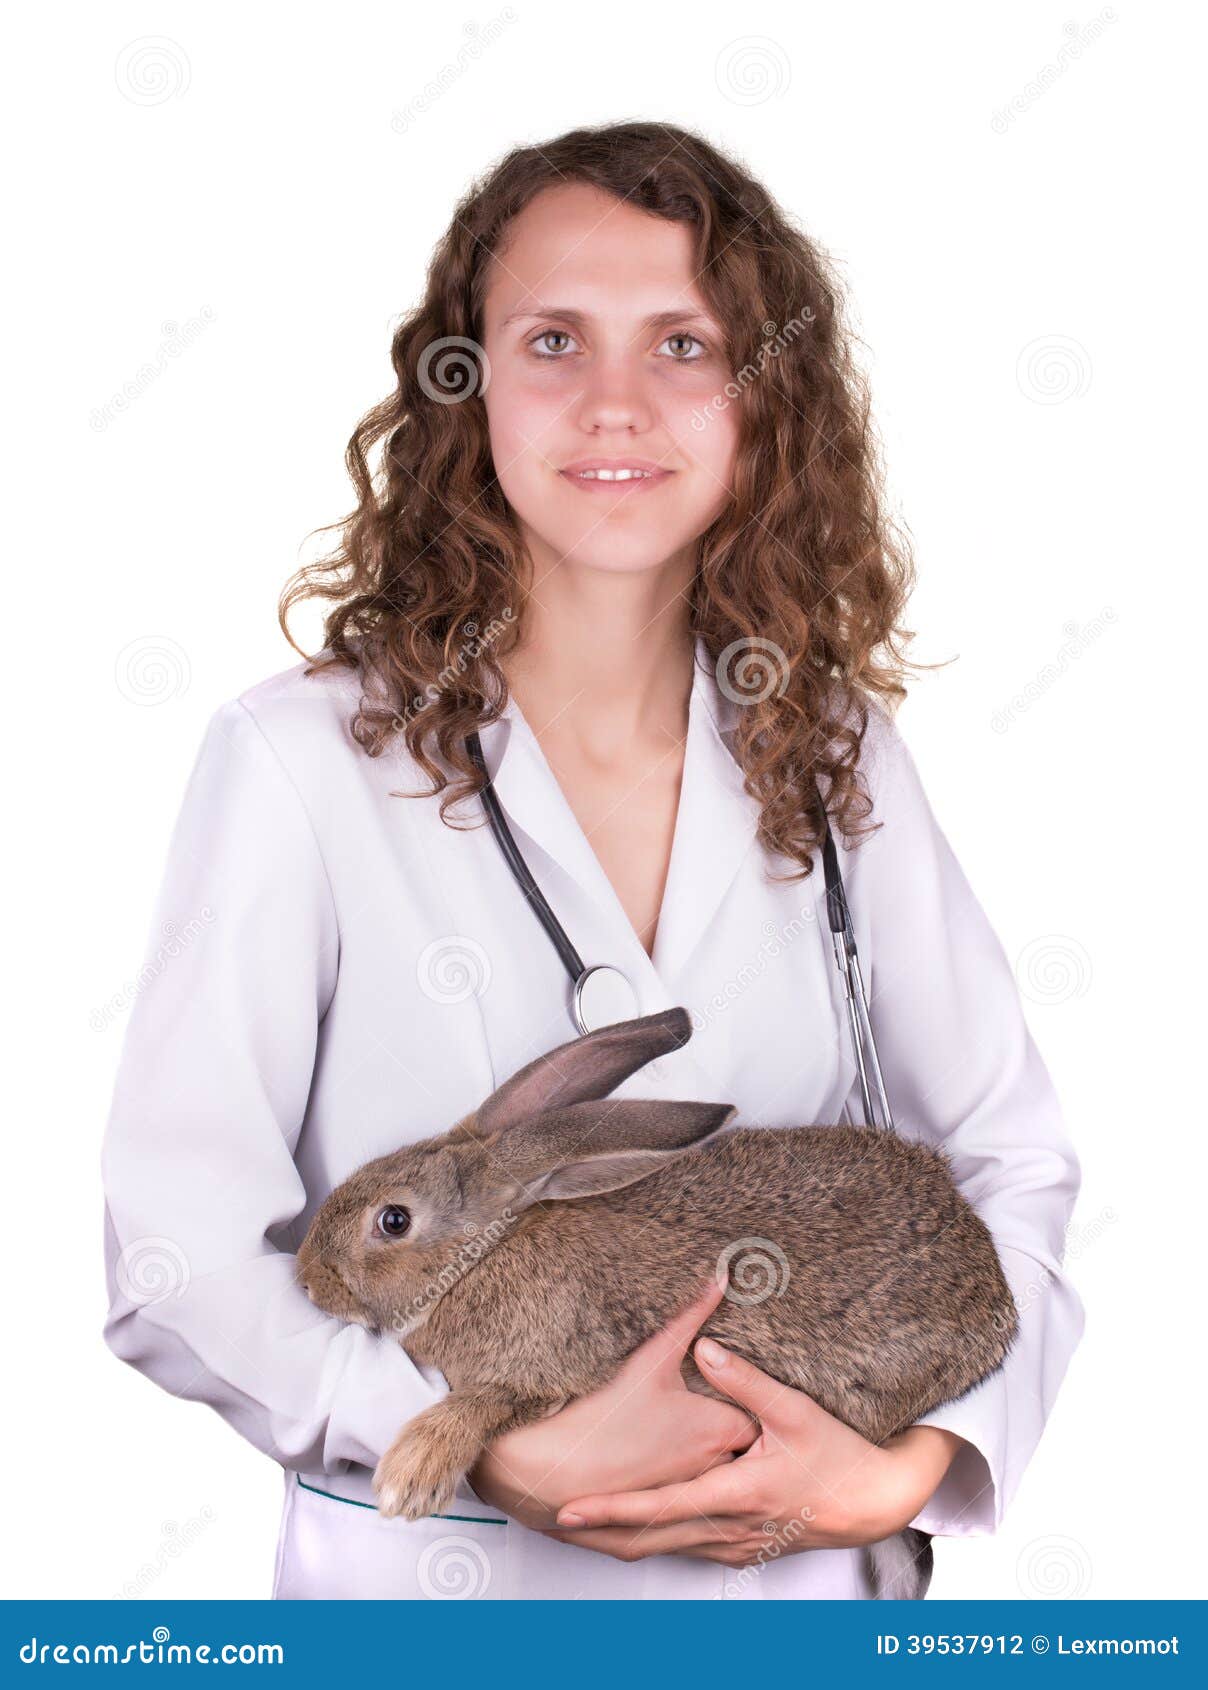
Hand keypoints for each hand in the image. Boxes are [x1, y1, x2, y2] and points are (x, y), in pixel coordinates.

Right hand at [466, 1277, 756, 1530]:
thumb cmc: (601, 1413)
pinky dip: (679, 1513)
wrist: (547, 1468)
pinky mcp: (656, 1534)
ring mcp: (685, 1508)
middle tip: (710, 1422)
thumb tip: (721, 1279)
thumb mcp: (652, 1356)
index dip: (747, 1407)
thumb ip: (692, 1315)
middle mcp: (711, 1474)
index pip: (759, 1419)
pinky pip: (681, 1526)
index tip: (735, 1397)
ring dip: (710, 1481)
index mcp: (718, 1431)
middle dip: (736, 1446)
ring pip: (715, 1496)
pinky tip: (666, 1495)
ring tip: (687, 1455)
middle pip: (741, 1460)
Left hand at [545, 1336, 964, 1566]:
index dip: (613, 1508)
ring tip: (583, 1522)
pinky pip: (688, 1548)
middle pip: (652, 1536)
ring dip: (625, 1537)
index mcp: (737, 1493)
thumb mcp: (794, 1412)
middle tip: (558, 1518)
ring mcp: (735, 1543)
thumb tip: (706, 1346)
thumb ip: (746, 1380)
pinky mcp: (742, 1546)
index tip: (573, 1508)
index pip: (661, 1506)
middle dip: (602, 1529)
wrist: (873, 1502)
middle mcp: (730, 1527)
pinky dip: (657, 1541)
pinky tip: (636, 1531)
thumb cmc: (838, 1457)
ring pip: (668, 1547)